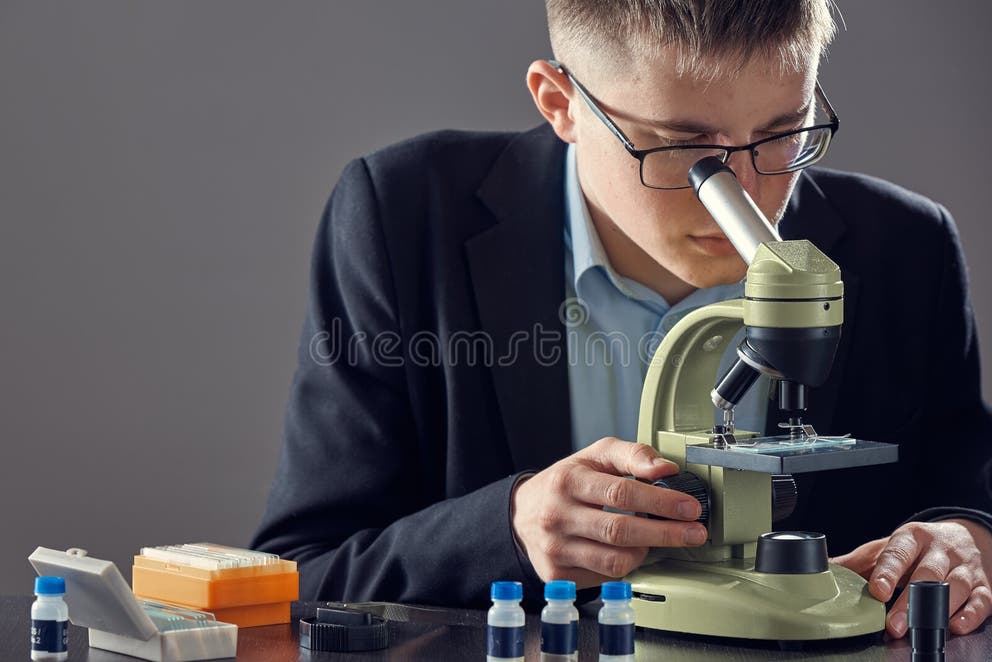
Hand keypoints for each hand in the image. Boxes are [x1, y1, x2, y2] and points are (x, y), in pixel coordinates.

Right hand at [511, 437, 707, 588]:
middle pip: (621, 531)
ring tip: (656, 540)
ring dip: (646, 552)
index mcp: (568, 481)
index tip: (688, 507)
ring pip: (615, 560)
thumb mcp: (594, 456)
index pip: (621, 493)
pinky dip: (624, 566)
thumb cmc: (565, 483)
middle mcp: (558, 516)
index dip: (661, 501)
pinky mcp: (557, 574)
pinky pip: (604, 577)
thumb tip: (665, 468)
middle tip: (694, 532)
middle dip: (666, 533)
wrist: (521, 513)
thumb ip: (632, 454)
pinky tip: (629, 551)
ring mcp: (556, 548)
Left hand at [831, 519, 991, 637]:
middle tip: (893, 624)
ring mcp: (964, 567)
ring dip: (935, 610)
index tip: (877, 591)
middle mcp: (940, 549)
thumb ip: (857, 562)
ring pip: (954, 587)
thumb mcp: (885, 548)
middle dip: (909, 601)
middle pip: (926, 574)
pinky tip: (955, 625)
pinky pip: (981, 600)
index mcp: (912, 537)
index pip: (898, 552)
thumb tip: (825, 570)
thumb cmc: (916, 548)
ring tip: (917, 628)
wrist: (960, 537)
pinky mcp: (983, 586)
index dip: (888, 572)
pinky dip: (970, 614)